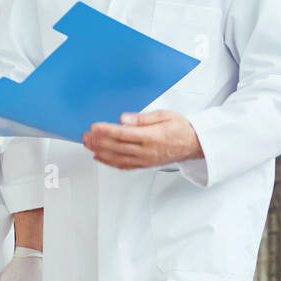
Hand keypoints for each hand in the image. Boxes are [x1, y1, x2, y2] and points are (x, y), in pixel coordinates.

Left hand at [82, 109, 202, 169]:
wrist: (195, 144)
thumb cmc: (181, 128)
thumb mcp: (164, 115)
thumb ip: (142, 118)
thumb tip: (123, 119)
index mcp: (152, 137)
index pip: (123, 134)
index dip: (106, 131)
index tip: (94, 127)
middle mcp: (147, 151)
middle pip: (117, 147)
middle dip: (98, 141)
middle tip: (86, 135)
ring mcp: (145, 160)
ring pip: (117, 158)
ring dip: (100, 152)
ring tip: (88, 144)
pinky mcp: (144, 165)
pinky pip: (124, 166)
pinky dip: (109, 162)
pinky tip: (99, 157)